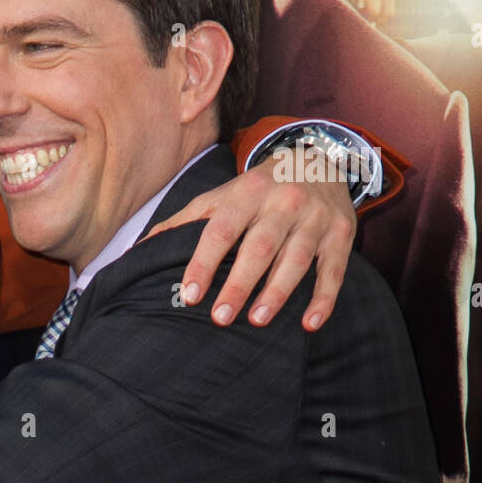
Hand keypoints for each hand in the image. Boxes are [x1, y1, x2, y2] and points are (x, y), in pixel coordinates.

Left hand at [145, 150, 355, 332]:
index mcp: (246, 193)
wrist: (319, 159)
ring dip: (277, 292)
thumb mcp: (220, 195)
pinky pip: (334, 269)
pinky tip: (309, 323)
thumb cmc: (257, 189)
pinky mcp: (341, 233)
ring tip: (257, 321)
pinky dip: (324, 297)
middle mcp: (283, 202)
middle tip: (220, 318)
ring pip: (296, 259)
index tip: (189, 295)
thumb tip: (140, 248)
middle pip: (259, 247)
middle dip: (239, 283)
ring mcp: (315, 218)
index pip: (220, 230)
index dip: (204, 262)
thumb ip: (183, 221)